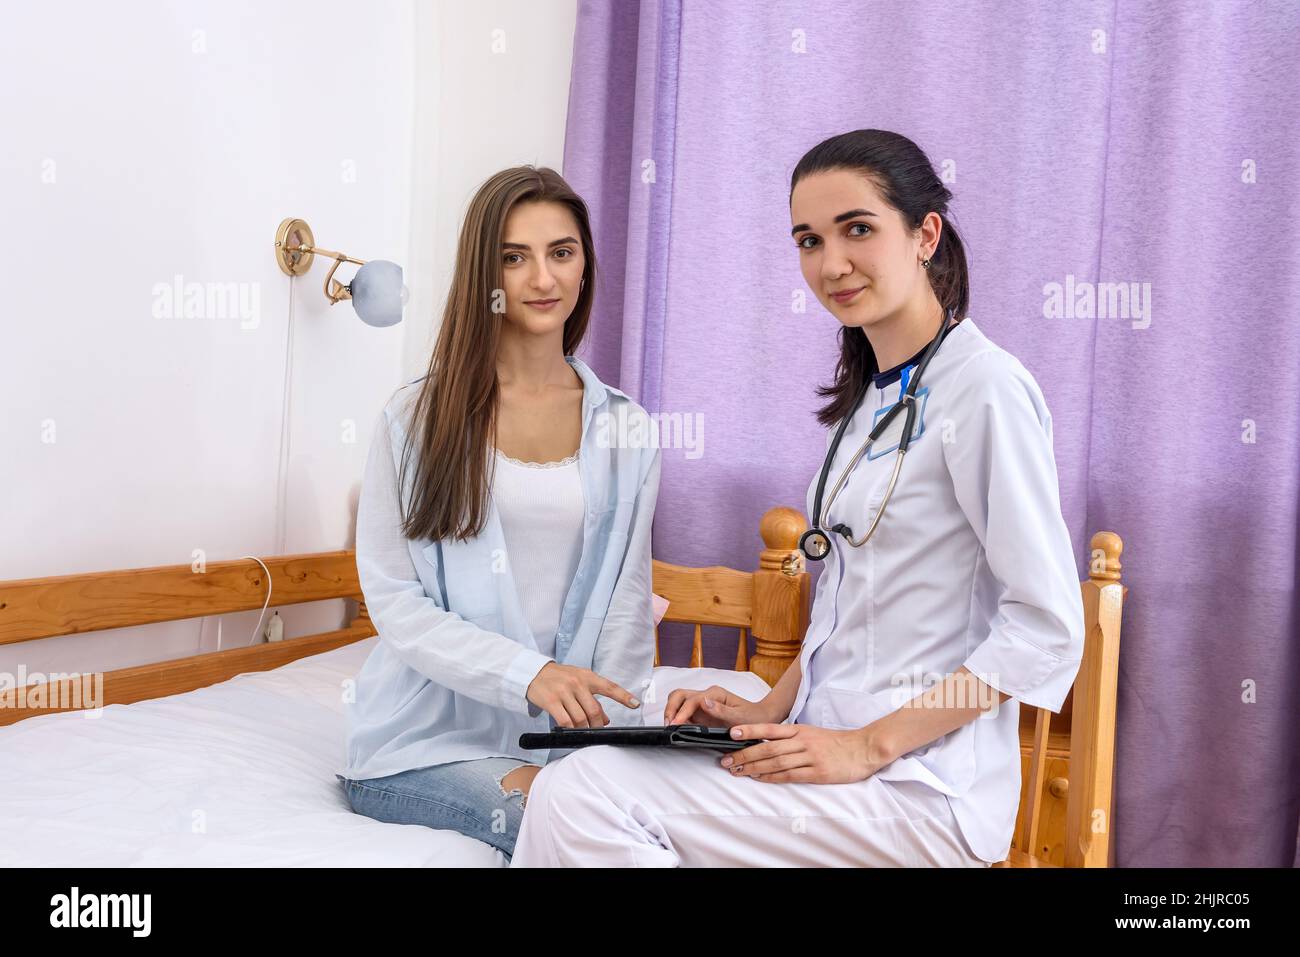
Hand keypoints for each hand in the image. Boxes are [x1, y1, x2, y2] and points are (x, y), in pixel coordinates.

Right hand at [526, 662, 639, 727]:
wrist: (533, 672)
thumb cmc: (560, 678)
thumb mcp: (579, 683)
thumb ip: (593, 699)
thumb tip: (607, 720)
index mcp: (588, 677)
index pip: (609, 687)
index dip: (623, 696)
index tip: (635, 704)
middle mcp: (577, 683)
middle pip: (594, 711)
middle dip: (598, 725)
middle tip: (597, 730)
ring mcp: (564, 692)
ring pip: (580, 719)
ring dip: (584, 729)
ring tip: (582, 730)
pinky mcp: (551, 701)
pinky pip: (565, 722)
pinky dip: (570, 729)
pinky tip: (569, 729)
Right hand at [662, 684, 777, 727]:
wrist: (760, 718)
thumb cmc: (752, 717)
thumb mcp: (739, 716)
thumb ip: (721, 710)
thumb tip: (704, 702)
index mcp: (715, 693)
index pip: (692, 700)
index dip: (682, 712)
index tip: (676, 724)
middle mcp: (706, 695)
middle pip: (680, 695)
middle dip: (671, 708)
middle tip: (669, 725)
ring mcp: (702, 703)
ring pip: (679, 701)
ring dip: (671, 712)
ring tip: (671, 728)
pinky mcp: (701, 712)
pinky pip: (684, 712)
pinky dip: (677, 718)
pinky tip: (677, 729)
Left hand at [717, 722, 890, 784]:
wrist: (863, 749)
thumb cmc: (835, 742)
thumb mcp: (812, 733)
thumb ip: (792, 737)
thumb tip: (766, 742)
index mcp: (800, 730)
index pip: (770, 728)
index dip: (750, 730)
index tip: (731, 732)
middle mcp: (802, 741)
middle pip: (767, 747)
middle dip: (744, 754)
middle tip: (726, 760)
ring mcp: (810, 756)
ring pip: (776, 761)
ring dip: (753, 767)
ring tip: (736, 771)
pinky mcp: (818, 772)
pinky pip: (790, 774)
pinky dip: (772, 777)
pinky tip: (759, 778)